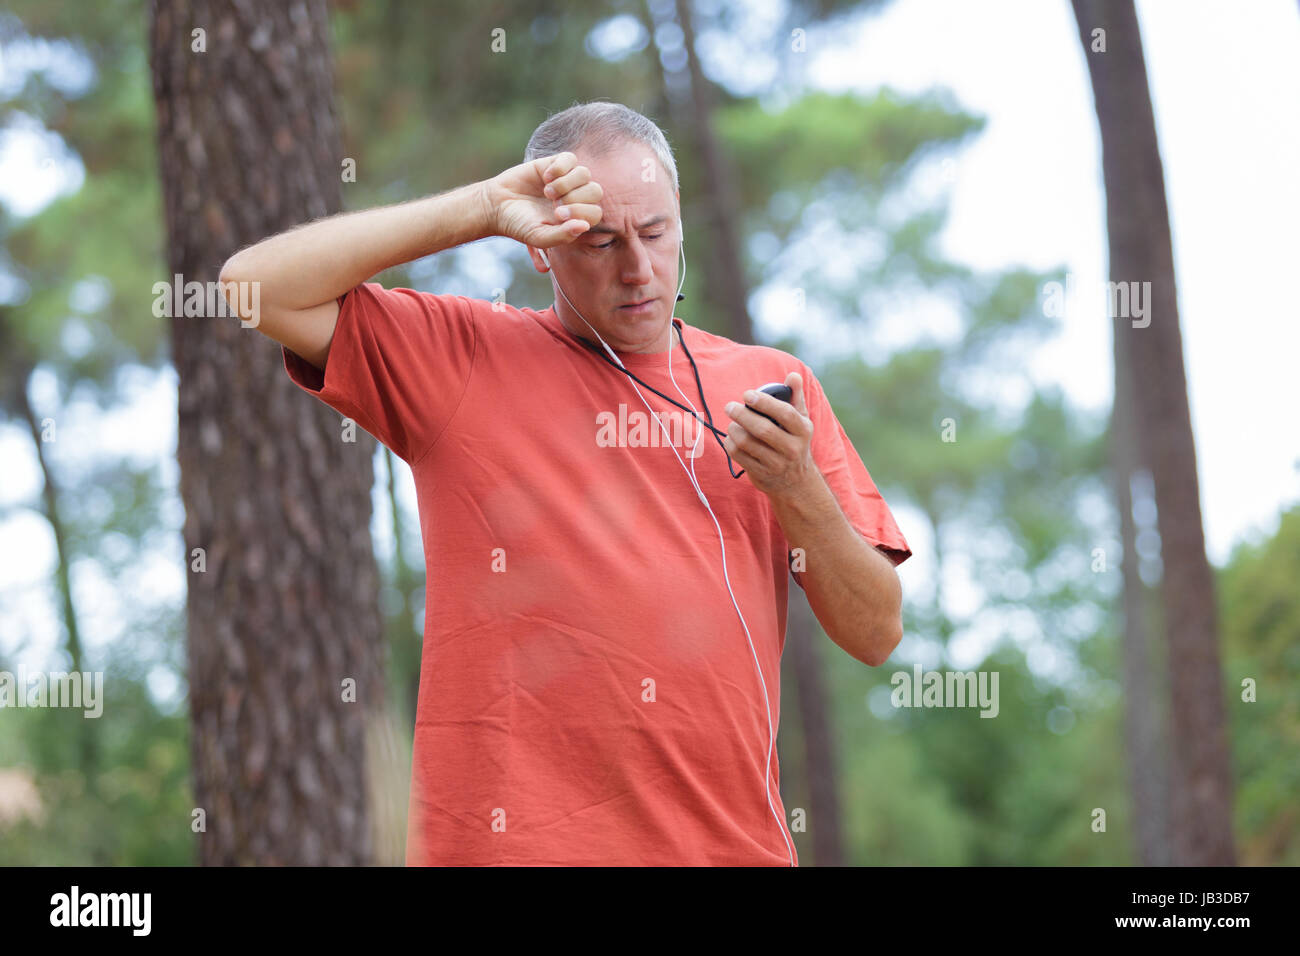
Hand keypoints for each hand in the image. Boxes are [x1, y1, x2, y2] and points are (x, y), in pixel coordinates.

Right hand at [483, 152, 603, 248]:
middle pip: (595, 191)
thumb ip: (562, 236)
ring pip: (585, 173)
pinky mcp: (553, 164)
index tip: (557, 215)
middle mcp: (574, 197)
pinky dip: (560, 167)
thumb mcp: (539, 237)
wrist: (496, 206)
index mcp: (575, 217)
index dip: (581, 212)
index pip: (595, 212)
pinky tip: (546, 176)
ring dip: (566, 183)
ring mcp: (565, 179)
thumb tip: (584, 226)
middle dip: (575, 198)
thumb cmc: (519, 224)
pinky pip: (570, 158)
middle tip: (554, 204)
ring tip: (548, 191)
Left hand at [722, 372, 816, 499]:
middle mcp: (792, 448)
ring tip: (732, 423)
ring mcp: (776, 464)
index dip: (764, 402)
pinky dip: (730, 443)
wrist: (796, 483)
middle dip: (742, 414)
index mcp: (803, 430)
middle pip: (762, 429)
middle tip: (730, 406)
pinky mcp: (761, 474)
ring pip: (747, 442)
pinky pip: (738, 456)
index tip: (747, 395)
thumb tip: (793, 375)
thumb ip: (795, 396)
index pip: (785, 413)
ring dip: (734, 429)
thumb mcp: (801, 421)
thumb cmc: (795, 442)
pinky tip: (731, 437)